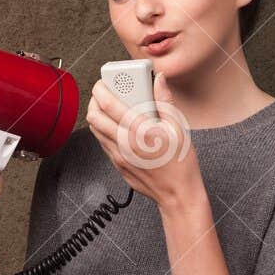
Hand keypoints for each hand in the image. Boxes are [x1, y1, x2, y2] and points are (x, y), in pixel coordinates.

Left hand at [85, 71, 203, 213]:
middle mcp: (125, 143)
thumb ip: (165, 101)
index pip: (109, 105)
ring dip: (96, 115)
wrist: (177, 194)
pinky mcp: (116, 164)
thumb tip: (160, 80)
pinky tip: (115, 126)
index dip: (100, 90)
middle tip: (102, 94)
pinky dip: (103, 130)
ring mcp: (118, 155)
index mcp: (140, 131)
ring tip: (107, 107)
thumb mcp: (178, 128)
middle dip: (94, 101)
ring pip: (94, 129)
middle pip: (94, 116)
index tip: (103, 82)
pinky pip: (102, 142)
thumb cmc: (180, 162)